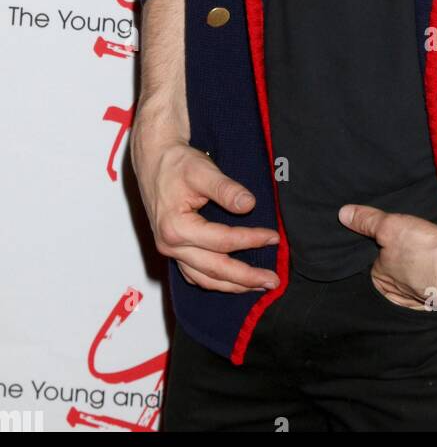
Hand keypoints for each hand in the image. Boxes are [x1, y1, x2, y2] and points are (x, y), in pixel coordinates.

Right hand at [131, 128, 280, 292]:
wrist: (154, 160)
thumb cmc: (176, 163)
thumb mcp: (202, 170)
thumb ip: (225, 189)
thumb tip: (249, 205)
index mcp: (176, 227)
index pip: (223, 241)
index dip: (251, 240)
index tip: (273, 238)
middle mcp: (170, 245)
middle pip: (214, 269)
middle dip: (246, 277)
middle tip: (273, 280)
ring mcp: (170, 251)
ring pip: (204, 278)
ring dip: (232, 286)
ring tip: (258, 287)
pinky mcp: (173, 249)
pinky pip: (195, 274)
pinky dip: (215, 281)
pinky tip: (232, 282)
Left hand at [337, 204, 436, 310]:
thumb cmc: (422, 249)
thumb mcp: (389, 226)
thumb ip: (366, 220)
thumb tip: (343, 213)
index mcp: (382, 283)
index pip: (375, 268)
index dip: (380, 254)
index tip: (390, 243)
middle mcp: (399, 298)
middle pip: (395, 280)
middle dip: (400, 269)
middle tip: (410, 251)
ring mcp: (423, 302)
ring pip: (416, 287)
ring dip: (421, 277)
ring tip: (427, 261)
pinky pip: (436, 292)